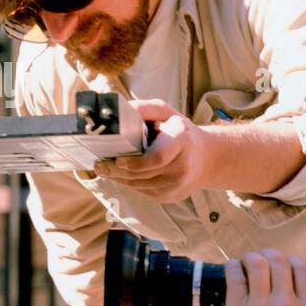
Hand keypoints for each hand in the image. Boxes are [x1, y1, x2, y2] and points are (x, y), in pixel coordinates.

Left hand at [94, 99, 210, 202]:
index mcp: (182, 141)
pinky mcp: (172, 196)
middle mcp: (183, 166)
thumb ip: (145, 109)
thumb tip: (119, 112)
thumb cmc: (180, 132)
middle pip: (143, 174)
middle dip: (117, 171)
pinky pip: (144, 192)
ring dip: (121, 179)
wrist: (206, 159)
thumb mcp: (167, 113)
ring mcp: (178, 185)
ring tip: (106, 169)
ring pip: (140, 185)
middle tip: (100, 165)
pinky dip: (131, 184)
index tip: (118, 160)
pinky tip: (123, 176)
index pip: (158, 157)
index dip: (135, 162)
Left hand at [218, 250, 305, 305]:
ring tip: (246, 264)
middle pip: (280, 261)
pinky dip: (233, 267)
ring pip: (258, 263)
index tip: (283, 264)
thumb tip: (287, 289)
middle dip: (270, 256)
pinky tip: (232, 270)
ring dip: (251, 258)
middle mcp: (286, 304)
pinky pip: (235, 276)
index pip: (303, 269)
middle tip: (262, 260)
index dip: (291, 261)